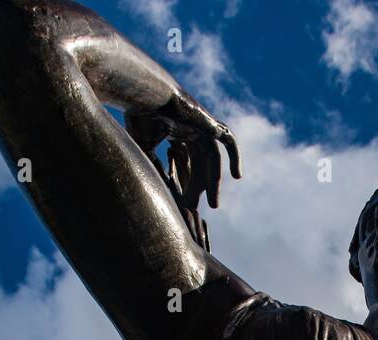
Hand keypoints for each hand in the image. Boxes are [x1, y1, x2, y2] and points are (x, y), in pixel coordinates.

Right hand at [125, 90, 241, 212]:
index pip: (184, 160)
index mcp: (175, 130)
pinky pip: (229, 143)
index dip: (184, 181)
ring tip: (213, 205)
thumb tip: (155, 185)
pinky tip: (238, 177)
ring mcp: (202, 125)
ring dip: (212, 182)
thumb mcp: (143, 145)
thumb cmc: (140, 115)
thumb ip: (152, 163)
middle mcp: (191, 128)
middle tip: (194, 208)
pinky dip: (235, 157)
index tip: (182, 202)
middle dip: (197, 186)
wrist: (148, 94)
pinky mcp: (211, 125)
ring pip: (212, 159)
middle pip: (199, 163)